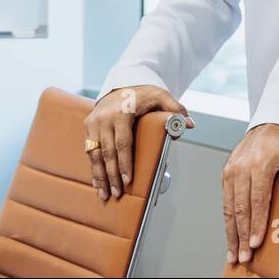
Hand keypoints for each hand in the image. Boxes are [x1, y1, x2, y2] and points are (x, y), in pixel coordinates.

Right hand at [84, 85, 193, 202]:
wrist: (121, 84)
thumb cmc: (143, 94)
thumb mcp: (161, 96)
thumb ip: (175, 109)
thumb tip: (190, 124)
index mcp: (122, 112)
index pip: (123, 142)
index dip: (125, 162)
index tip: (128, 179)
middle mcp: (104, 118)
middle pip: (107, 152)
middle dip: (111, 175)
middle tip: (117, 194)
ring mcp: (94, 122)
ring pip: (94, 154)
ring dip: (99, 176)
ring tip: (104, 194)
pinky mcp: (88, 126)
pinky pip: (89, 151)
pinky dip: (93, 168)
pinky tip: (97, 182)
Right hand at [221, 123, 278, 264]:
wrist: (268, 126)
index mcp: (262, 162)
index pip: (258, 199)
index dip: (256, 223)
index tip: (255, 242)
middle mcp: (243, 166)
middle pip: (241, 208)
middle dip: (241, 236)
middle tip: (245, 256)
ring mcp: (232, 170)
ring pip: (229, 208)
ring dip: (231, 233)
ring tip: (234, 254)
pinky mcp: (226, 174)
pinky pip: (225, 202)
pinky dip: (227, 222)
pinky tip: (230, 237)